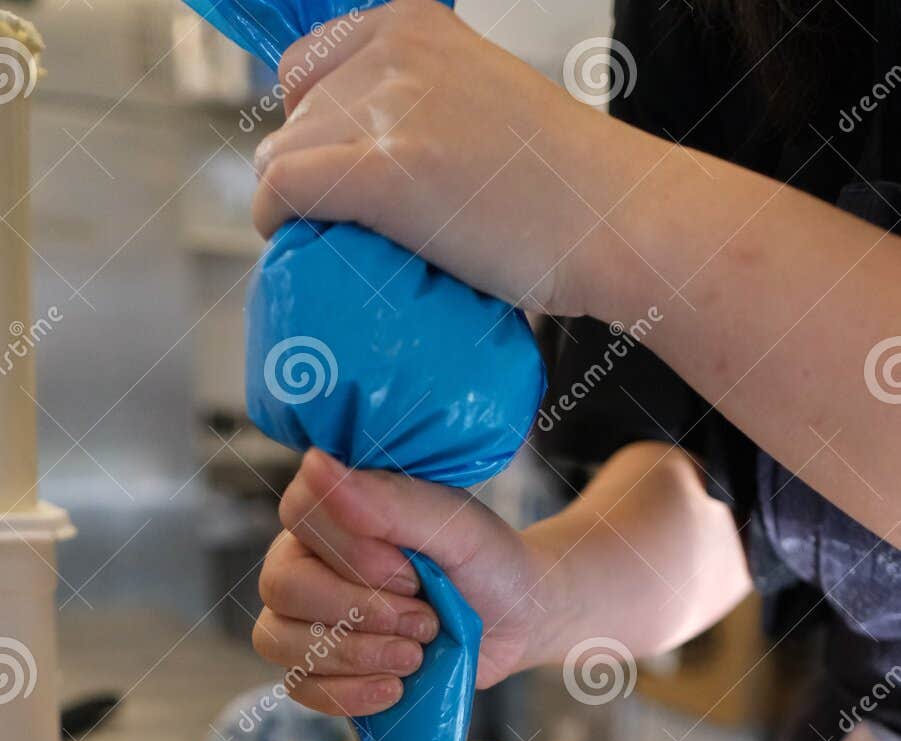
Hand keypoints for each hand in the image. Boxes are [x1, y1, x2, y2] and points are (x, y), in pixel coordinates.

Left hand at [252, 0, 604, 316]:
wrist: (614, 216)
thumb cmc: (562, 182)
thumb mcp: (483, 99)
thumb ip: (425, 103)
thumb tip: (378, 154)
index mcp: (411, 25)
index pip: (307, 70)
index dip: (313, 132)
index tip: (342, 176)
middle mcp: (392, 53)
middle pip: (293, 119)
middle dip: (313, 174)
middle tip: (363, 225)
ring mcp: (388, 110)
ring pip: (281, 157)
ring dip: (302, 208)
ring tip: (356, 243)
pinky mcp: (383, 172)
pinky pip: (283, 190)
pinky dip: (276, 220)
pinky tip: (298, 241)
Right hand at [253, 449, 564, 715]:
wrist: (514, 621)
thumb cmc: (484, 561)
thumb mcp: (453, 526)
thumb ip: (389, 501)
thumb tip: (316, 465)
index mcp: (335, 507)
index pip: (300, 515)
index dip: (353, 554)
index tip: (413, 574)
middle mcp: (307, 556)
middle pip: (282, 585)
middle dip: (360, 613)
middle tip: (424, 621)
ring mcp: (305, 615)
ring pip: (279, 639)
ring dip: (355, 655)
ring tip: (415, 656)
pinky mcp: (319, 667)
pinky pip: (299, 687)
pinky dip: (349, 693)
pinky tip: (395, 687)